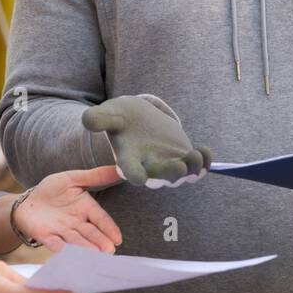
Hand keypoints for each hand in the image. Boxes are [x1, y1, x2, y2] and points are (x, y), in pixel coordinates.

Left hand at [15, 165, 124, 252]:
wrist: (27, 202)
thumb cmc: (52, 190)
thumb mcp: (73, 178)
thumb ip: (95, 176)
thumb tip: (120, 168)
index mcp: (86, 208)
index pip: (100, 219)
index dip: (109, 228)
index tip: (117, 238)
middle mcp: (76, 223)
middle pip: (91, 233)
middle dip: (100, 242)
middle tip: (109, 250)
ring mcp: (62, 231)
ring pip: (76, 241)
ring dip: (85, 248)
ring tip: (96, 254)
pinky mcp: (47, 237)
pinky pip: (55, 244)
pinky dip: (62, 250)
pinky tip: (68, 255)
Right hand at [81, 94, 211, 187]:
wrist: (137, 118)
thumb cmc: (119, 117)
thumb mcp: (108, 114)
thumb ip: (99, 119)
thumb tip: (87, 120)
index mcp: (128, 160)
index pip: (130, 171)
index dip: (135, 175)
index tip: (140, 178)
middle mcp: (148, 167)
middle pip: (161, 176)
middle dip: (171, 173)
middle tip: (180, 167)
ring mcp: (167, 164)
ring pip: (182, 175)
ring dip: (192, 168)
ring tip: (196, 155)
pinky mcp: (183, 157)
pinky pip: (197, 167)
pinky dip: (205, 163)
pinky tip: (206, 151)